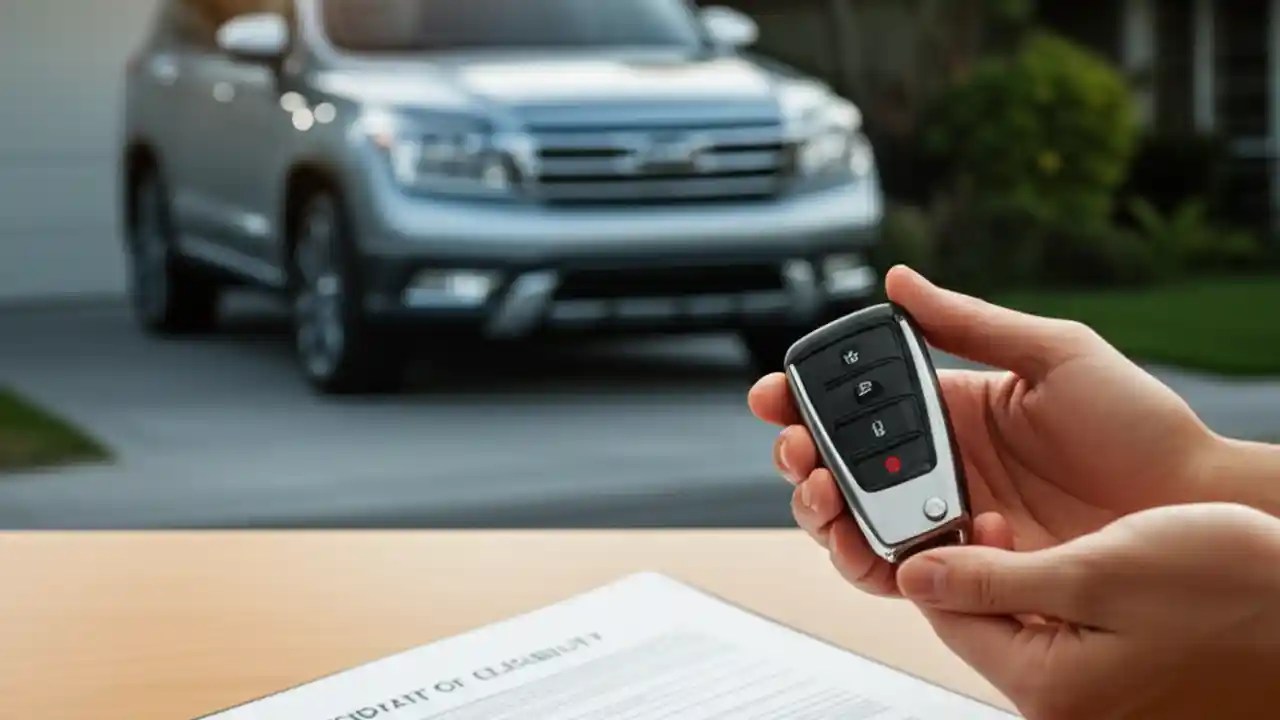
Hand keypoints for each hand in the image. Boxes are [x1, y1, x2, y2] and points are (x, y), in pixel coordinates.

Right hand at [747, 266, 1216, 594]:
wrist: (1188, 499)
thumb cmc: (1137, 421)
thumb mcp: (1052, 352)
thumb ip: (968, 322)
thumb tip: (899, 280)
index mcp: (949, 409)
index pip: (858, 404)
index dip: (804, 400)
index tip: (772, 395)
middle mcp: (936, 465)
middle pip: (837, 465)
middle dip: (797, 459)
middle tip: (797, 454)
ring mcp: (946, 519)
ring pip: (850, 521)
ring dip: (818, 512)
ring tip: (823, 498)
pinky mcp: (965, 567)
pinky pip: (897, 573)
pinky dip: (871, 563)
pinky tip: (883, 544)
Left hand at [896, 503, 1279, 719]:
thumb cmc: (1235, 591)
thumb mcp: (1097, 569)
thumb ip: (994, 579)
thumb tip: (915, 578)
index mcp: (1050, 693)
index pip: (950, 622)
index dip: (949, 561)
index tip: (975, 516)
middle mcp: (1069, 716)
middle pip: (987, 632)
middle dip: (992, 573)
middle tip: (1024, 524)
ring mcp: (1103, 712)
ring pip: (1030, 636)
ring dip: (1035, 586)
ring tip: (1077, 548)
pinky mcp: (1131, 698)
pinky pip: (1074, 648)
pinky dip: (1074, 607)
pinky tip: (1105, 577)